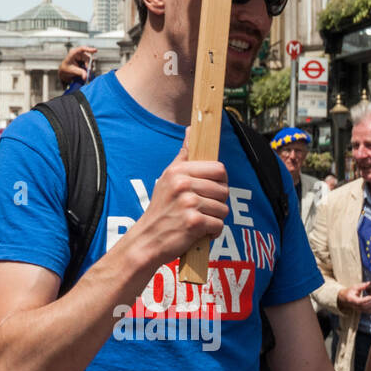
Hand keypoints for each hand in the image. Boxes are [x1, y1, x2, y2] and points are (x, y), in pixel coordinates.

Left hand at [58, 46, 97, 83]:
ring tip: (88, 73)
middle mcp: (78, 53)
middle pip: (88, 57)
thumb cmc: (66, 69)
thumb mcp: (72, 70)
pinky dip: (89, 68)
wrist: (65, 71)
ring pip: (89, 60)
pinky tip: (87, 72)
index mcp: (73, 53)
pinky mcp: (84, 60)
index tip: (96, 50)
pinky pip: (89, 63)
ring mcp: (82, 56)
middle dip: (89, 64)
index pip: (82, 49)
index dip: (89, 49)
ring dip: (89, 67)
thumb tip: (86, 77)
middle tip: (89, 72)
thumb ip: (80, 72)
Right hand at [126, 130, 228, 267]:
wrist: (146, 241)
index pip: (219, 169)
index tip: (208, 191)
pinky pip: (219, 224)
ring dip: (214, 219)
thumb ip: (183, 156)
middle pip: (224, 189)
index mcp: (178, 171)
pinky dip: (212, 232)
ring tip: (198, 220)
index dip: (219, 182)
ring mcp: (188, 203)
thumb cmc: (161, 210)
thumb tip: (191, 129)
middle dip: (217, 202)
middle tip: (201, 209)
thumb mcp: (167, 179)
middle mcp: (182, 184)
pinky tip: (198, 232)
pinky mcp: (193, 222)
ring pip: (223, 208)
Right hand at [338, 283, 370, 313]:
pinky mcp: (362, 310)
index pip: (359, 302)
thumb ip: (362, 286)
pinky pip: (369, 311)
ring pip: (367, 310)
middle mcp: (355, 306)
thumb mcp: (354, 287)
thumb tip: (370, 283)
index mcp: (352, 299)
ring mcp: (358, 309)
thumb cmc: (350, 292)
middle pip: (364, 307)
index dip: (366, 300)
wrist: (345, 298)